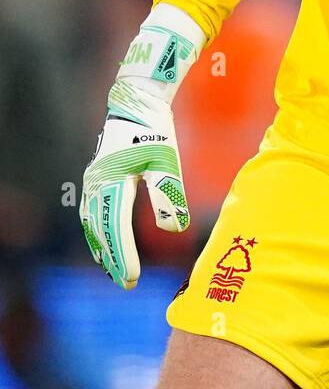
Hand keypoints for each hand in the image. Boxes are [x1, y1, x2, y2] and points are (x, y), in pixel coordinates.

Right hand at [80, 87, 188, 289]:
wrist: (137, 105)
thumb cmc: (155, 132)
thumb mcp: (167, 161)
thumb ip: (169, 195)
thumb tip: (176, 229)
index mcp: (113, 181)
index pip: (116, 227)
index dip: (123, 255)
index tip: (132, 278)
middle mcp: (96, 184)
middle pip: (100, 230)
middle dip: (112, 258)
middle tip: (126, 284)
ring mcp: (92, 181)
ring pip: (93, 223)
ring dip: (102, 248)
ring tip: (114, 271)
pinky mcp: (96, 179)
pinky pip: (92, 213)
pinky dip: (98, 232)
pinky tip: (106, 244)